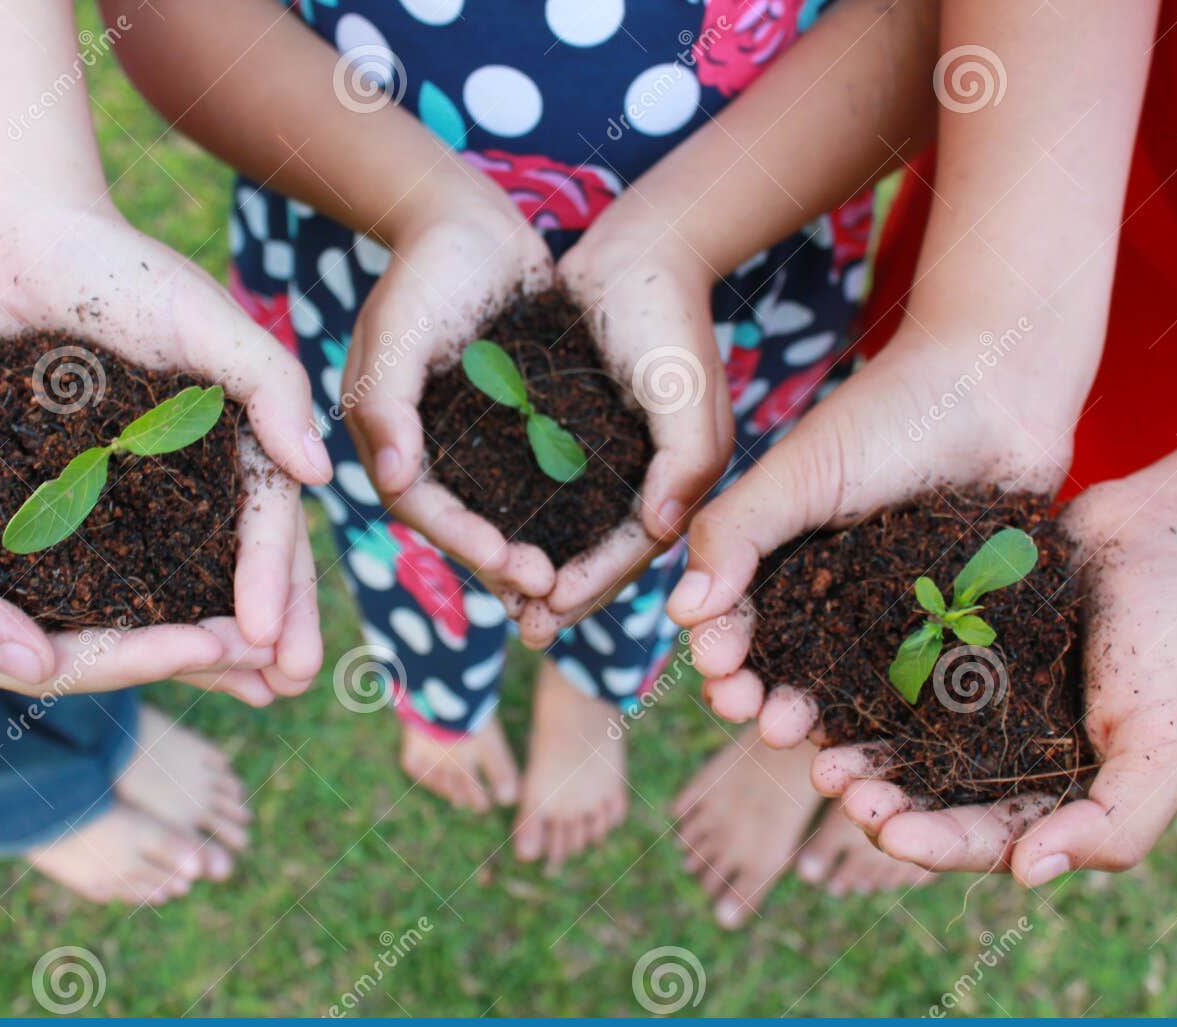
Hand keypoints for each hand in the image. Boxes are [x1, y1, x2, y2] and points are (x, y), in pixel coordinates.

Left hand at [0, 200, 328, 695]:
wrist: (22, 239)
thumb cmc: (120, 269)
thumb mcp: (207, 320)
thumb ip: (271, 388)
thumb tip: (324, 476)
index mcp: (245, 427)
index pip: (272, 517)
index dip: (278, 582)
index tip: (270, 644)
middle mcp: (205, 460)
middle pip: (246, 557)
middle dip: (273, 624)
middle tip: (286, 690)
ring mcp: (149, 477)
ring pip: (192, 570)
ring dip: (220, 632)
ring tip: (247, 695)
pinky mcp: (90, 483)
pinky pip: (124, 556)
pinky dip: (146, 606)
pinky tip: (152, 652)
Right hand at [0, 283, 306, 706]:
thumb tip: (37, 669)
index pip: (81, 660)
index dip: (153, 659)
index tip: (222, 647)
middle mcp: (20, 596)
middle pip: (128, 637)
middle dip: (203, 655)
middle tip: (282, 666)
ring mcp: (45, 547)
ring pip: (144, 592)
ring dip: (208, 610)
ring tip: (277, 625)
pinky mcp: (66, 494)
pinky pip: (140, 530)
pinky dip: (188, 545)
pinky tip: (240, 544)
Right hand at [342, 195, 556, 603]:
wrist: (470, 220)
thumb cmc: (425, 269)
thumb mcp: (396, 330)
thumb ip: (387, 404)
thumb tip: (395, 480)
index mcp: (388, 436)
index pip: (420, 504)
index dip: (461, 539)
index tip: (507, 562)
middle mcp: (429, 448)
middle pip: (462, 521)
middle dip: (502, 560)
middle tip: (550, 588)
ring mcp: (472, 438)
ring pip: (500, 509)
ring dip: (533, 545)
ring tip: (574, 577)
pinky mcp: (512, 423)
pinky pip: (533, 476)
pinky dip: (558, 506)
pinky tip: (600, 528)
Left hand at [511, 231, 732, 648]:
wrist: (641, 250)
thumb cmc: (669, 317)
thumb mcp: (688, 389)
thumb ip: (686, 461)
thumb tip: (666, 530)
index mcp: (681, 481)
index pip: (636, 552)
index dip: (595, 586)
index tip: (549, 612)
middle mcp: (647, 480)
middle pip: (601, 554)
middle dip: (563, 593)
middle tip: (523, 627)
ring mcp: (610, 460)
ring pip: (571, 531)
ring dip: (539, 564)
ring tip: (501, 595)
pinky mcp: (577, 435)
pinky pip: (548, 492)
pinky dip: (522, 518)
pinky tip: (489, 533)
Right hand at [667, 324, 1081, 741]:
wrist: (999, 384)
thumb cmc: (888, 416)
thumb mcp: (796, 474)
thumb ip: (735, 535)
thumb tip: (680, 613)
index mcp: (787, 558)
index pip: (740, 619)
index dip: (724, 654)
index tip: (718, 676)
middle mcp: (837, 594)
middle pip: (791, 666)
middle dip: (766, 699)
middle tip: (758, 720)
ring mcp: (901, 616)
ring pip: (854, 688)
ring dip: (824, 725)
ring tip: (809, 746)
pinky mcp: (962, 628)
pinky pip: (930, 685)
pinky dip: (903, 722)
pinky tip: (888, 750)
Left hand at [810, 461, 1176, 883]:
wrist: (1174, 533)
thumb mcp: (1170, 744)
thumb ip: (1116, 821)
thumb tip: (1027, 875)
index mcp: (1052, 792)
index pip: (985, 837)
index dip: (935, 843)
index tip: (890, 834)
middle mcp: (1000, 750)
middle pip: (925, 792)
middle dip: (880, 799)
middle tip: (837, 787)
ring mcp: (968, 694)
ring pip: (896, 734)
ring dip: (856, 749)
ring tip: (817, 748)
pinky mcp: (945, 637)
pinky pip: (892, 666)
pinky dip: (853, 681)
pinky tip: (816, 683)